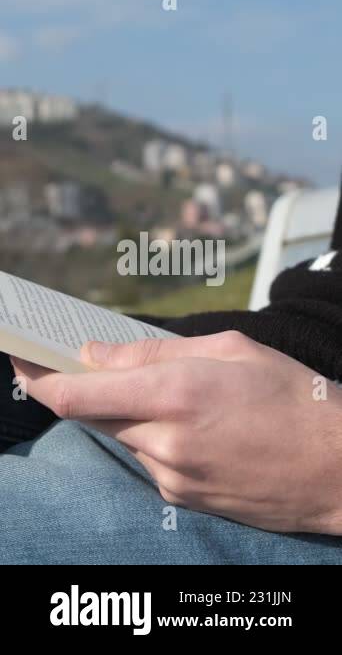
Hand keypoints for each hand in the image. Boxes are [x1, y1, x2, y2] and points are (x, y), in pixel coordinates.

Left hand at [11, 331, 341, 533]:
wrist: (335, 466)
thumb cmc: (292, 396)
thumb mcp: (230, 350)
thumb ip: (155, 351)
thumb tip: (96, 353)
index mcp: (176, 393)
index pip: (76, 395)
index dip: (37, 379)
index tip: (20, 359)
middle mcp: (165, 441)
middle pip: (94, 415)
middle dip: (91, 390)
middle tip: (99, 365)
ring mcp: (172, 477)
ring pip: (124, 437)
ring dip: (131, 413)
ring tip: (178, 397)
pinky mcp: (182, 498)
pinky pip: (148, 460)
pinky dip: (154, 437)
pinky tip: (195, 427)